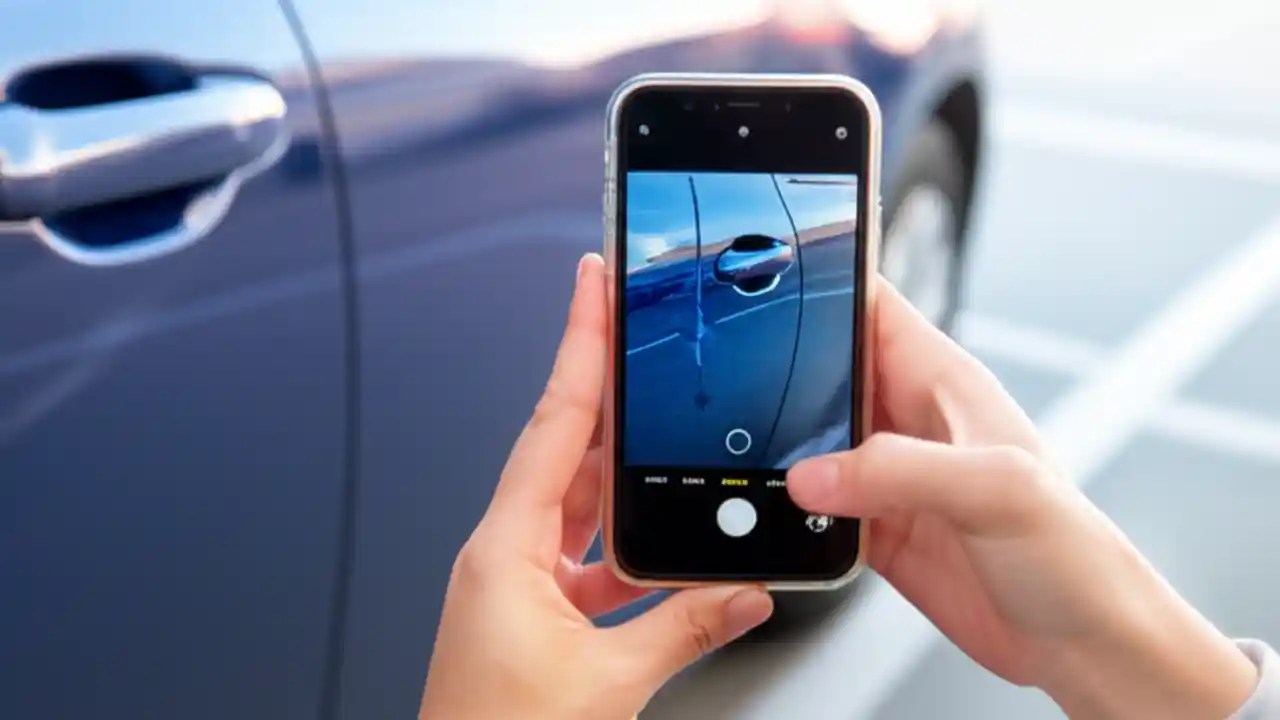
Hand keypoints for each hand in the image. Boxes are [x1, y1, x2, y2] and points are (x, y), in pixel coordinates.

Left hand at [419, 254, 772, 719]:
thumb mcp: (608, 684)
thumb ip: (686, 629)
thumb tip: (744, 593)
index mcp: (504, 552)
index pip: (552, 424)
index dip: (578, 348)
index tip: (592, 286)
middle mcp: (503, 556)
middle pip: (566, 451)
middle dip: (605, 390)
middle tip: (635, 328)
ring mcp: (516, 585)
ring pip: (580, 505)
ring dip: (623, 471)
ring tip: (664, 426)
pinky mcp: (533, 616)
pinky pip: (587, 558)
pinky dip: (628, 545)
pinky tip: (668, 547)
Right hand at [788, 278, 1256, 718]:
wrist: (1083, 647)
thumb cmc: (1076, 555)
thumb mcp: (995, 491)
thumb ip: (900, 471)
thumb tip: (813, 475)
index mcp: (946, 383)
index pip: (873, 308)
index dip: (824, 284)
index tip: (768, 282)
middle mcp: (912, 424)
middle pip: (822, 374)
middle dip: (776, 376)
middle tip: (732, 392)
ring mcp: (890, 478)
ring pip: (807, 443)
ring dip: (775, 452)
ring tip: (743, 461)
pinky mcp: (875, 530)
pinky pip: (809, 509)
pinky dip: (784, 513)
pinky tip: (772, 519)